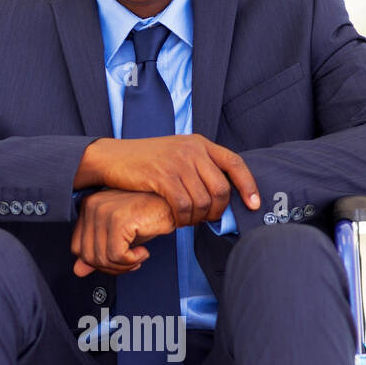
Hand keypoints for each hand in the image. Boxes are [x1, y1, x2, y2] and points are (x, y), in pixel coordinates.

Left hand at [71, 190, 174, 276]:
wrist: (174, 205)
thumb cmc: (149, 216)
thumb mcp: (120, 237)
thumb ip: (98, 252)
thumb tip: (78, 271)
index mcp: (88, 207)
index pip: (78, 248)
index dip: (99, 263)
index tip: (119, 260)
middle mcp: (92, 206)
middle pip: (88, 256)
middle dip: (112, 267)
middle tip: (132, 261)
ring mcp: (103, 211)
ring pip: (102, 258)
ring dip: (124, 265)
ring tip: (138, 256)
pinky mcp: (118, 219)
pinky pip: (117, 255)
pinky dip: (132, 260)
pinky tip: (143, 251)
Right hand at [74, 134, 259, 226]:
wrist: (112, 157)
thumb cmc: (146, 161)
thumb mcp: (177, 155)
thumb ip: (199, 168)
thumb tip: (221, 196)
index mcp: (200, 143)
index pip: (235, 164)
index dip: (248, 186)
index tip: (254, 205)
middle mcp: (192, 150)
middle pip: (221, 189)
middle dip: (217, 211)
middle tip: (208, 220)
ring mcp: (177, 162)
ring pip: (202, 201)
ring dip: (198, 219)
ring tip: (189, 221)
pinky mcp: (162, 176)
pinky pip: (183, 206)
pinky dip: (183, 219)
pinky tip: (177, 221)